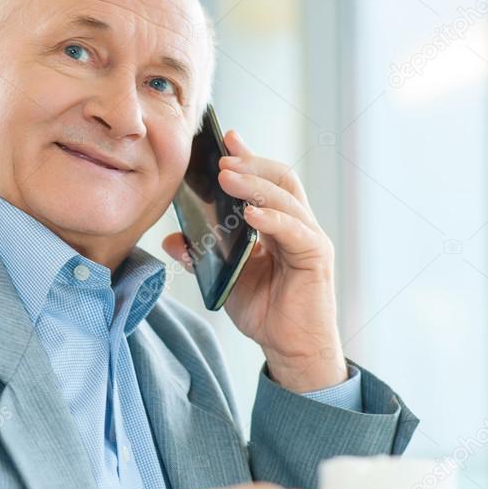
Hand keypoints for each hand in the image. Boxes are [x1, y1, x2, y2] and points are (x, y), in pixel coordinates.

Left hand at [162, 129, 346, 391]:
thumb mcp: (225, 280)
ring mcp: (310, 239)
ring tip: (226, 178)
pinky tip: (250, 214)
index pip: (266, 181)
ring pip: (286, 198)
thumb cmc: (265, 313)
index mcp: (278, 225)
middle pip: (280, 179)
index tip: (225, 138)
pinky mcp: (316, 257)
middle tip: (222, 156)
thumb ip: (202, 257)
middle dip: (251, 163)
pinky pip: (294, 231)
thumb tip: (172, 239)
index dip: (248, 158)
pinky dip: (272, 219)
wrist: (291, 350)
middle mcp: (298, 225)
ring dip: (255, 185)